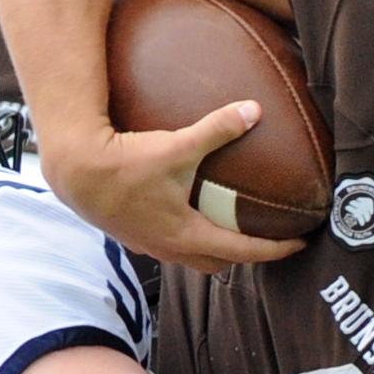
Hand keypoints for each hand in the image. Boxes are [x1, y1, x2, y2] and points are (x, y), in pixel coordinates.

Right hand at [42, 105, 303, 274]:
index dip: (275, 250)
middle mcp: (169, 249)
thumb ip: (217, 129)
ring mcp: (148, 245)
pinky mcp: (132, 234)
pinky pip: (170, 244)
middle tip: (267, 237)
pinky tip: (187, 212)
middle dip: (245, 254)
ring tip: (231, 227)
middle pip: (218, 263)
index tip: (299, 243)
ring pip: (191, 257)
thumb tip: (254, 110)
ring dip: (215, 247)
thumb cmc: (124, 162)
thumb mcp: (176, 145)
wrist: (74, 171)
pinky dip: (188, 236)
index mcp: (187, 235)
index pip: (243, 252)